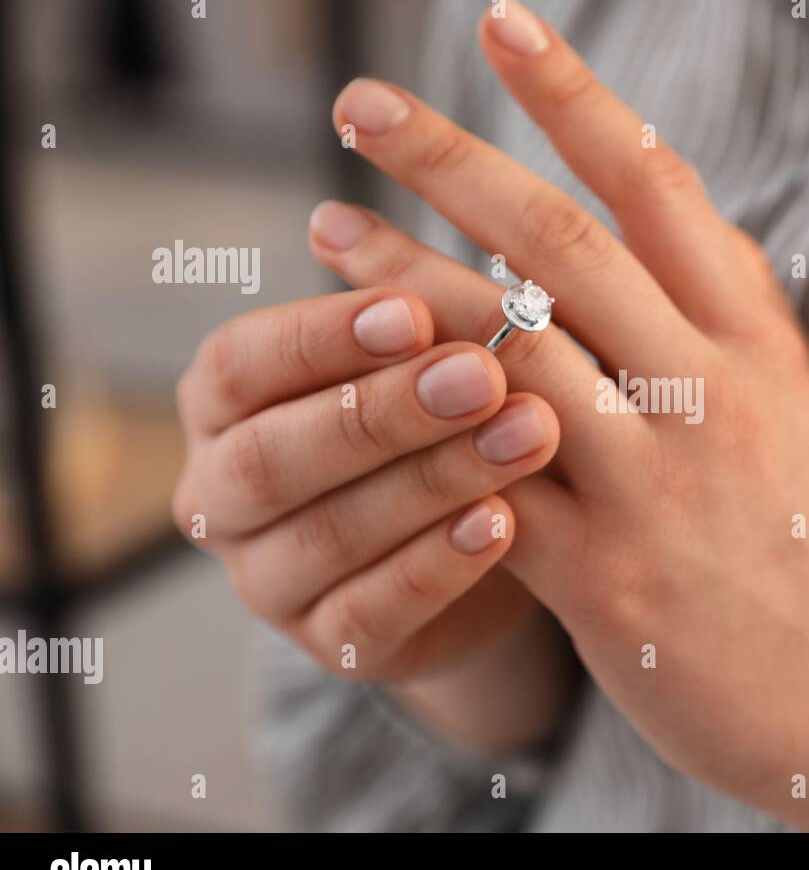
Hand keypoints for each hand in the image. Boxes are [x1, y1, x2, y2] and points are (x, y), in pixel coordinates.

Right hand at [172, 287, 560, 683]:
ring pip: (328, 534)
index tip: (416, 309)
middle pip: (273, 456)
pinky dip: (438, 565)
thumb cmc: (441, 421)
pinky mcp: (330, 645)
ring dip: (431, 481)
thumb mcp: (420, 361)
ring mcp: (266, 581)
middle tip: (481, 375)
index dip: (322, 337)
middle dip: (381, 414)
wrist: (483, 546)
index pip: (242, 365)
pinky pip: (372, 613)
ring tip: (526, 435)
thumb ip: (405, 312)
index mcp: (224, 405)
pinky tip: (504, 523)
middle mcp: (222, 494)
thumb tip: (353, 223)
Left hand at [321, 0, 808, 826]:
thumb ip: (731, 314)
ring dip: (406, 284)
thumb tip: (663, 213)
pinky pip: (488, 483)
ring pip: (507, 354)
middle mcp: (711, 395)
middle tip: (360, 102)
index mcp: (759, 345)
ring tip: (328, 227)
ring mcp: (657, 485)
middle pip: (564, 245)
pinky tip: (358, 388)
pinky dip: (421, 431)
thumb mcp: (798, 410)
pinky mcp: (604, 578)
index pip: (659, 190)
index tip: (503, 26)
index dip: (575, 98)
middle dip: (454, 160)